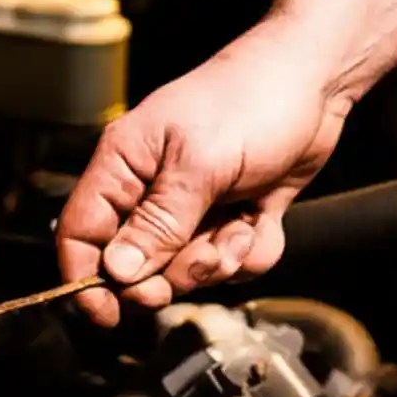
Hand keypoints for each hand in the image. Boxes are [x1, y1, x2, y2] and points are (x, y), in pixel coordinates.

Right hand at [57, 29, 352, 325]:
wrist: (317, 82)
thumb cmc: (252, 99)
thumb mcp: (201, 164)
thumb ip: (158, 223)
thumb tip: (118, 272)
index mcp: (122, 166)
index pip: (79, 235)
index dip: (86, 280)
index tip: (108, 314)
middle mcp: (149, 192)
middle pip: (133, 267)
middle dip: (172, 273)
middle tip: (205, 257)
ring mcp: (190, 210)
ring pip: (186, 272)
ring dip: (220, 259)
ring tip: (241, 221)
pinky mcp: (229, 219)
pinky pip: (229, 264)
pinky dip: (252, 250)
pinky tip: (262, 217)